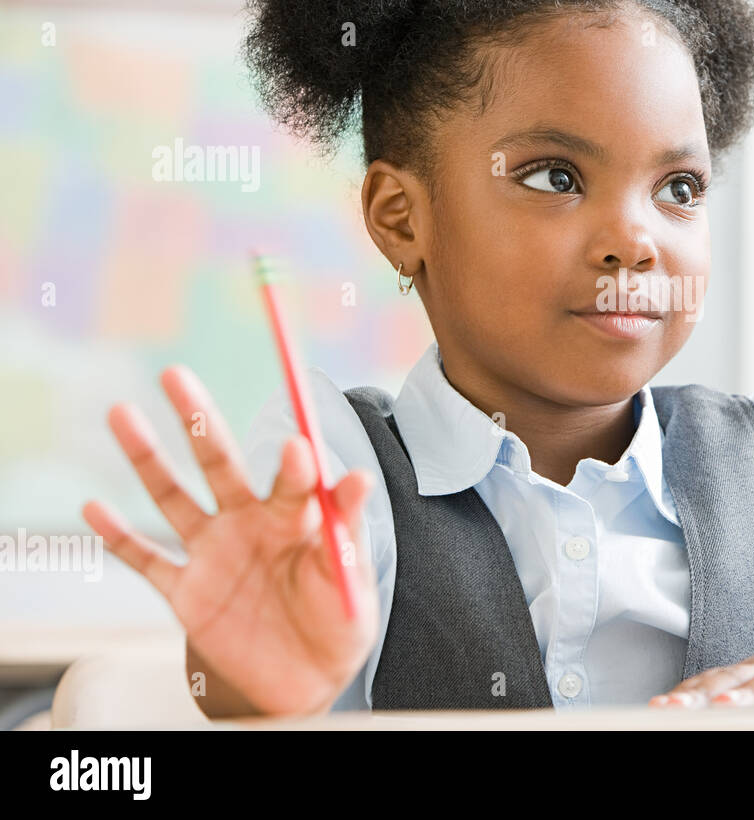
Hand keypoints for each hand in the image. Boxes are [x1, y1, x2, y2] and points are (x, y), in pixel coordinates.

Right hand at [82, 364, 378, 716]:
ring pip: (172, 497)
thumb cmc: (339, 620)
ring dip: (146, 459)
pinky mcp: (187, 592)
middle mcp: (248, 523)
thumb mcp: (349, 578)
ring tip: (122, 413)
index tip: (297, 448)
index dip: (294, 465)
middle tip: (176, 375)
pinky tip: (93, 508)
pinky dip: (119, 538)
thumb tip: (360, 477)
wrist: (306, 678)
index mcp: (295, 517)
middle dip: (197, 420)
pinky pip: (147, 560)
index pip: (290, 479)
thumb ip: (346, 529)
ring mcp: (213, 553)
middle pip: (219, 462)